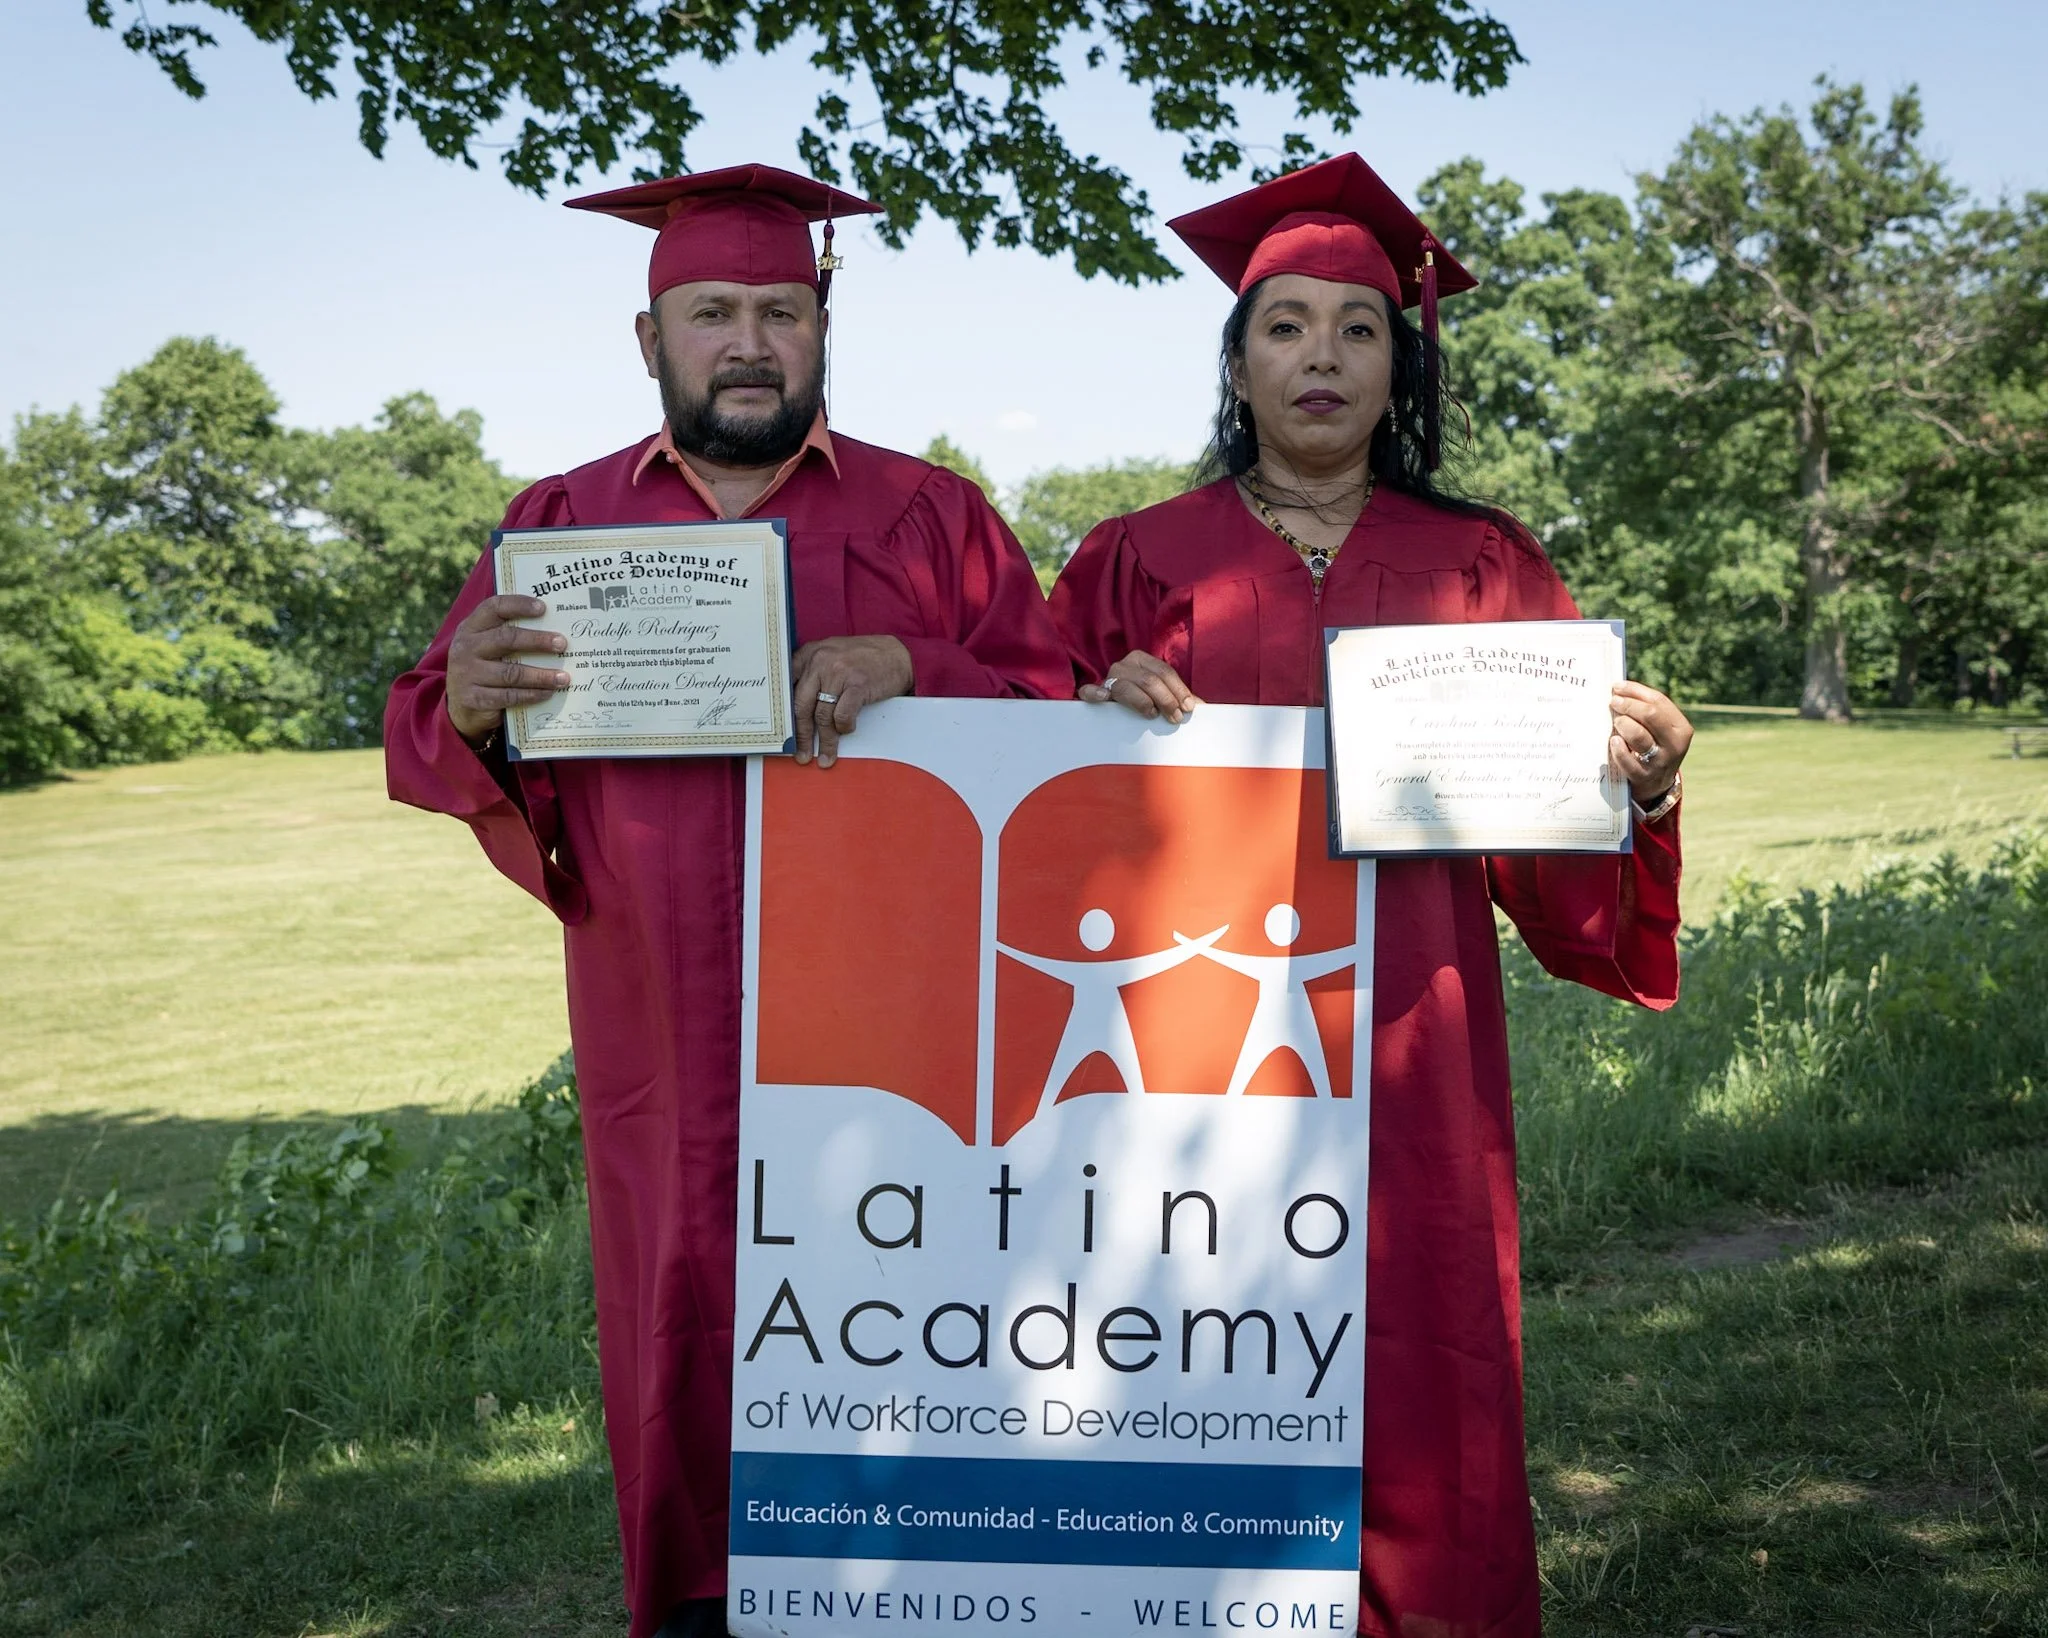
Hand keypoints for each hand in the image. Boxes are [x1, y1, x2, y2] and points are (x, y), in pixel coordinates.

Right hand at [444, 595, 570, 743]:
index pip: (493, 608)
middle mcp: (466, 648)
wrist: (460, 707)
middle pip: (505, 639)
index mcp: (470, 628)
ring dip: (541, 675)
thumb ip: (509, 635)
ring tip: (563, 677)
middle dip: (537, 641)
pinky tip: (548, 693)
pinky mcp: (474, 699)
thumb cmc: (485, 668)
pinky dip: (531, 695)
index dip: (518, 605)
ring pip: (511, 673)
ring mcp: (467, 674)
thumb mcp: (488, 647)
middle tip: (562, 644)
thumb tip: (555, 631)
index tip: (543, 608)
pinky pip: (509, 696)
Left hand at [792, 635, 914, 766]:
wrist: (897, 654)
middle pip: (801, 706)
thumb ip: (812, 673)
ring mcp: (839, 672)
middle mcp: (820, 661)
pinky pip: (842, 716)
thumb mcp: (831, 655)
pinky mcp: (857, 684)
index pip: (787, 687)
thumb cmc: (864, 659)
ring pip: (822, 715)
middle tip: (802, 755)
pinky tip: (848, 729)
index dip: (784, 715)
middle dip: (802, 736)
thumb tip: (794, 709)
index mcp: (809, 653)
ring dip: (826, 740)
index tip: (785, 735)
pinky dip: (844, 727)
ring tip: (827, 755)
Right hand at [1079, 650, 1201, 724]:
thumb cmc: (1144, 698)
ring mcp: (1108, 678)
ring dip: (1143, 703)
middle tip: (1176, 718)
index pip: (1164, 672)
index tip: (1189, 707)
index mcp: (1142, 659)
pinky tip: (1104, 697)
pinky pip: (1090, 691)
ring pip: (1127, 687)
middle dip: (1166, 700)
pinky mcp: (1095, 692)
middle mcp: (1124, 665)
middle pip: (1149, 680)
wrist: (1113, 704)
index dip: (1179, 690)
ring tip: (1154, 715)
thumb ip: (1179, 698)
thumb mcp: (1163, 694)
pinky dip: (1095, 693)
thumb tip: (1202, 708)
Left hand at [1609, 680, 1692, 801]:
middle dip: (1628, 704)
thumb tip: (1619, 689)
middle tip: (1613, 701)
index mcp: (1681, 728)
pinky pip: (1627, 759)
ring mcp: (1660, 761)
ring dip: (1623, 724)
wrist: (1656, 783)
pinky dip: (1617, 748)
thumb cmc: (1654, 746)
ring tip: (1616, 721)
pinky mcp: (1643, 776)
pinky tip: (1613, 740)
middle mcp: (1674, 744)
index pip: (1658, 701)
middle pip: (1650, 715)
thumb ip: (1646, 710)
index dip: (1635, 691)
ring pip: (1638, 735)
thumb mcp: (1659, 729)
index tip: (1618, 686)